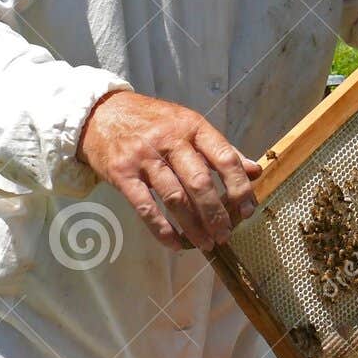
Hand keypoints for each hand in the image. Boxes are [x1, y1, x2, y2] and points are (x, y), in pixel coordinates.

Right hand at [77, 91, 261, 251]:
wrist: (101, 113)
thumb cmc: (152, 122)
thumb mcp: (189, 125)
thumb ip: (221, 148)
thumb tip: (255, 171)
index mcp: (193, 126)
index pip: (224, 157)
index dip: (239, 187)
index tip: (247, 210)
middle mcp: (170, 140)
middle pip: (200, 182)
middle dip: (216, 214)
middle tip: (225, 235)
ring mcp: (144, 157)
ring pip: (175, 198)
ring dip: (193, 226)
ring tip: (205, 244)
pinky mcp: (122, 173)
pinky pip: (145, 207)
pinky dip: (161, 230)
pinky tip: (174, 244)